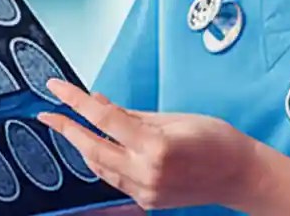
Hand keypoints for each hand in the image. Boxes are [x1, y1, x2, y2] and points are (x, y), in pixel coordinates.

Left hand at [37, 79, 259, 210]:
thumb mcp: (174, 117)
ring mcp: (146, 191)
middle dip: (67, 130)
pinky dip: (103, 162)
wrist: (240, 175)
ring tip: (72, 127)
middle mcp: (147, 172)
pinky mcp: (147, 200)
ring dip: (83, 147)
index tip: (56, 89)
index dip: (75, 101)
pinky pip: (114, 180)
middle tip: (49, 114)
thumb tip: (99, 102)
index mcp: (155, 146)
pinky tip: (100, 147)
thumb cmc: (216, 140)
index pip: (103, 119)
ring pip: (100, 168)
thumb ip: (130, 114)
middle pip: (92, 149)